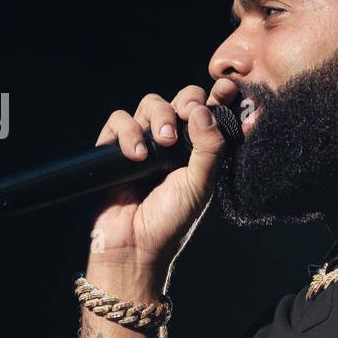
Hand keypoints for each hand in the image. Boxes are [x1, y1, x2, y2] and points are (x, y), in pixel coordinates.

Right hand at [85, 79, 240, 284]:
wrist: (134, 248)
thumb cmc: (171, 222)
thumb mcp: (199, 185)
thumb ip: (208, 148)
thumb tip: (203, 111)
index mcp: (196, 150)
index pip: (206, 113)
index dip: (215, 97)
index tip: (224, 89)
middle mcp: (170, 143)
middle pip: (178, 100)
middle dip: (184, 102)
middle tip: (188, 118)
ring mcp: (141, 143)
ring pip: (149, 104)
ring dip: (158, 116)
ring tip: (161, 143)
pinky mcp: (112, 149)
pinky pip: (118, 121)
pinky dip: (128, 131)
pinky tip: (137, 155)